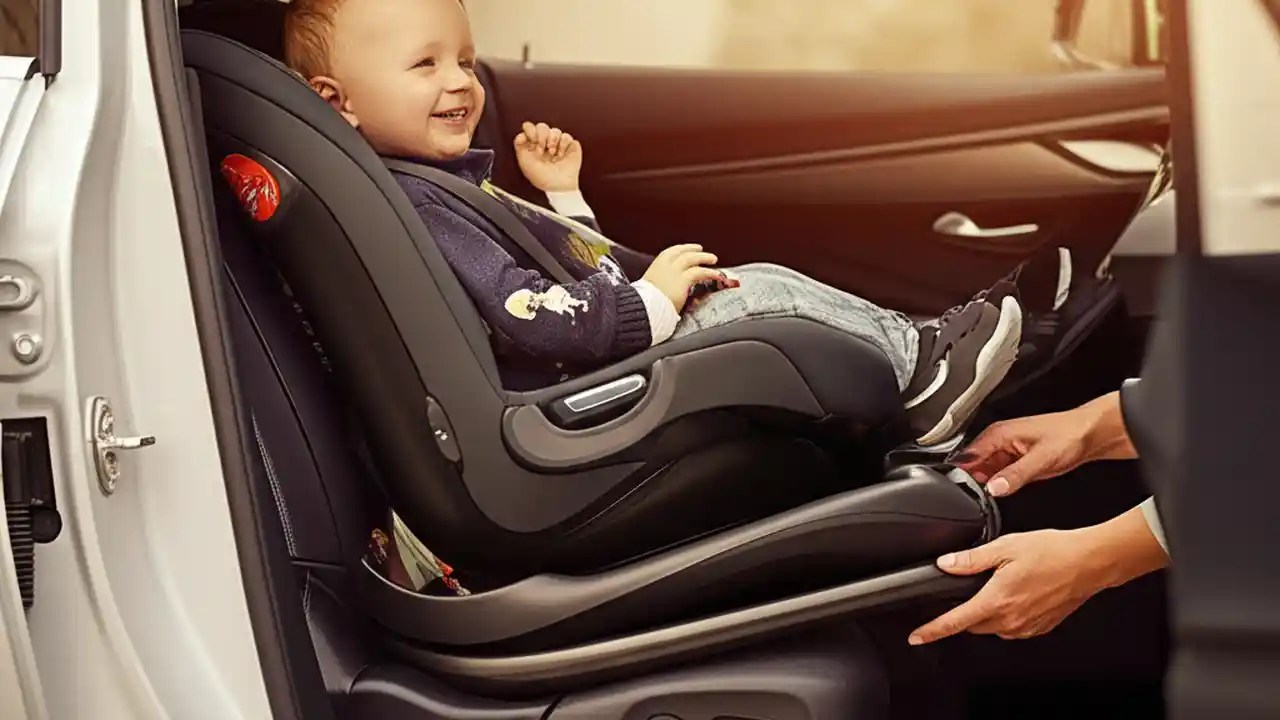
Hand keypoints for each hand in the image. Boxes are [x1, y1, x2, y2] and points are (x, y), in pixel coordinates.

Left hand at [515, 122, 582, 192]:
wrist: (559, 186)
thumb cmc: (542, 178)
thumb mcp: (524, 162)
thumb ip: (519, 145)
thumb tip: (521, 134)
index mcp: (533, 146)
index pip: (530, 128)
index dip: (531, 131)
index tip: (533, 141)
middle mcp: (545, 143)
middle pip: (542, 126)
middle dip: (542, 136)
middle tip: (543, 149)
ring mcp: (558, 144)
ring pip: (555, 130)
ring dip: (553, 142)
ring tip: (553, 154)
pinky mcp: (570, 146)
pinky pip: (567, 136)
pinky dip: (564, 145)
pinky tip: (561, 155)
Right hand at [641, 244, 721, 311]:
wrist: (645, 307)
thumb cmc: (645, 302)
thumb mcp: (648, 289)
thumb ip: (658, 285)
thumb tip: (665, 291)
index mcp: (655, 266)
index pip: (669, 253)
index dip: (680, 249)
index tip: (685, 249)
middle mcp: (665, 265)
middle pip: (682, 252)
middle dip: (692, 249)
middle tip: (700, 249)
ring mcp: (675, 271)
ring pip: (692, 258)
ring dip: (704, 257)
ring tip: (713, 259)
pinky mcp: (684, 279)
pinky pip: (700, 272)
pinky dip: (710, 272)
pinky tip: (717, 274)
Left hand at [908, 506, 1169, 644]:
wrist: (1089, 562)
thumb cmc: (1052, 551)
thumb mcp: (1005, 547)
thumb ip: (971, 559)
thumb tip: (946, 563)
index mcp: (997, 600)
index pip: (954, 622)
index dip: (931, 630)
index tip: (916, 637)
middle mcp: (1011, 619)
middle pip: (972, 625)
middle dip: (963, 613)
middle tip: (968, 592)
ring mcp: (1027, 626)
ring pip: (993, 627)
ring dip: (986, 613)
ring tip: (999, 587)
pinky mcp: (1041, 627)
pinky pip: (1013, 627)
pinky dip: (1007, 615)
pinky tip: (1017, 595)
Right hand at [952, 391, 1133, 497]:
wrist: (1091, 434)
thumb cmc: (1070, 436)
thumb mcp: (1041, 459)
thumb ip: (1015, 475)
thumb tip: (993, 488)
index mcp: (998, 434)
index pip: (967, 456)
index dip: (962, 475)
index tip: (963, 492)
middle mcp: (999, 441)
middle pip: (973, 465)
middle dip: (973, 481)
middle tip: (979, 498)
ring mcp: (1006, 451)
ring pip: (985, 471)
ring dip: (986, 484)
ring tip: (992, 495)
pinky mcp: (1015, 460)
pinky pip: (998, 475)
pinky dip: (998, 484)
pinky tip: (1005, 490)